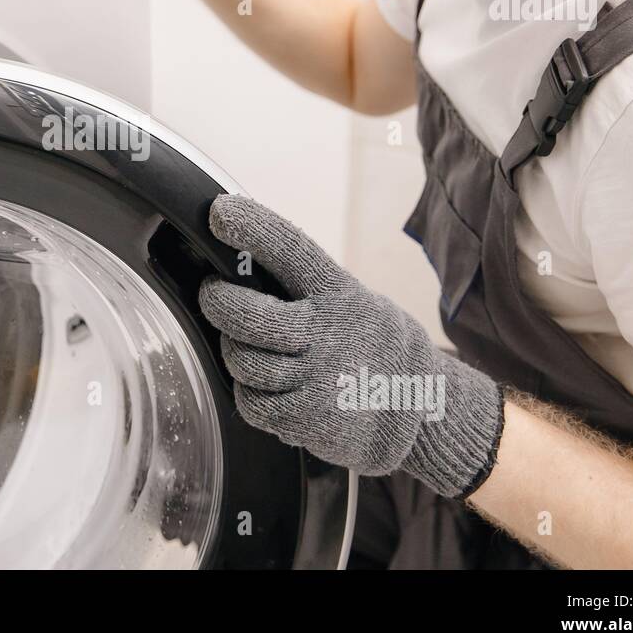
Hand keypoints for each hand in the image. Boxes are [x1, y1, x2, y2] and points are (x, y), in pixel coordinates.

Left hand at [198, 194, 505, 498]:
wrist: (419, 406)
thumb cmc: (366, 343)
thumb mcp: (351, 300)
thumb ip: (305, 288)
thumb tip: (241, 261)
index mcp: (338, 293)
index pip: (290, 251)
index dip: (253, 229)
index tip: (220, 213)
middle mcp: (327, 334)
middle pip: (247, 314)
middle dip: (217, 301)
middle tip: (213, 294)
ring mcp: (316, 378)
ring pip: (243, 360)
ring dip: (235, 351)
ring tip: (248, 345)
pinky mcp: (307, 419)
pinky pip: (251, 402)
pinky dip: (250, 394)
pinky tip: (268, 386)